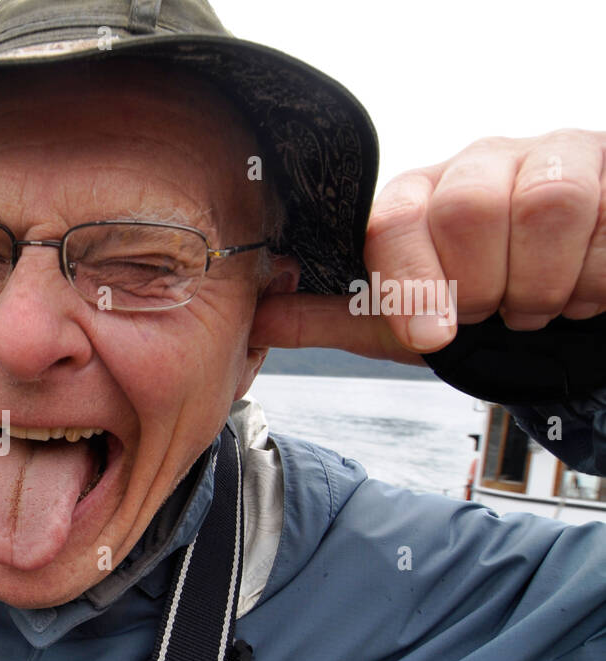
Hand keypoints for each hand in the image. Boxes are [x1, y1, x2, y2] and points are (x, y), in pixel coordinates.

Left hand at [250, 129, 605, 363]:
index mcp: (418, 197)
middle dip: (485, 287)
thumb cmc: (479, 303)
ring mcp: (550, 157)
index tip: (432, 336)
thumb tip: (256, 319)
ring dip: (545, 282)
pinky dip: (596, 274)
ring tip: (539, 303)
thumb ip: (332, 318)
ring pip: (546, 205)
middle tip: (496, 314)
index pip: (395, 222)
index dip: (412, 282)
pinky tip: (584, 285)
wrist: (569, 302)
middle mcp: (479, 165)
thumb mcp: (401, 323)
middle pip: (468, 209)